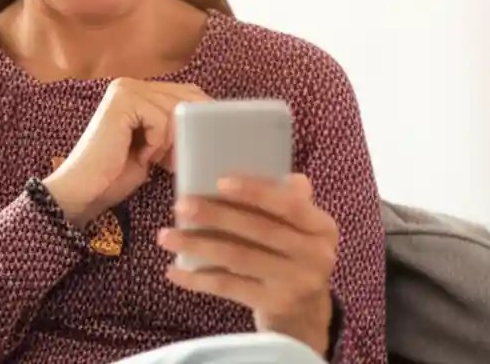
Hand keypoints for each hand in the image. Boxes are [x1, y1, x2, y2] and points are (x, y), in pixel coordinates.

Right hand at [45, 79, 209, 226]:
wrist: (86, 192)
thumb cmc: (119, 174)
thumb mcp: (158, 146)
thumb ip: (176, 126)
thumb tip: (213, 120)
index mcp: (140, 90)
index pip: (189, 92)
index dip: (201, 118)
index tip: (200, 143)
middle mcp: (131, 84)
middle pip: (186, 98)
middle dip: (186, 132)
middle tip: (171, 159)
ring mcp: (124, 89)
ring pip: (175, 111)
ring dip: (169, 142)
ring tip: (151, 158)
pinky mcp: (121, 102)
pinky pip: (160, 119)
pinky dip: (156, 143)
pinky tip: (139, 155)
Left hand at [156, 174, 338, 356]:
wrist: (306, 314)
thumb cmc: (295, 257)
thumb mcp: (303, 230)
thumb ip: (288, 201)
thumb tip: (255, 174)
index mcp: (322, 227)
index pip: (289, 204)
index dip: (256, 192)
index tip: (220, 181)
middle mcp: (315, 254)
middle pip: (259, 230)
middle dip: (216, 215)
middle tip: (181, 206)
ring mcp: (295, 282)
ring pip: (238, 258)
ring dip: (198, 246)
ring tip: (167, 236)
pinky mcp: (273, 305)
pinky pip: (229, 287)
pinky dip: (198, 279)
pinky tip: (175, 271)